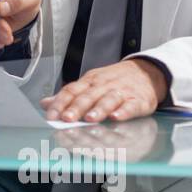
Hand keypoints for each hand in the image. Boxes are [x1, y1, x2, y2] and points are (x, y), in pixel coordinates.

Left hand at [41, 58, 168, 123]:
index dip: (60, 103)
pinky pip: (131, 105)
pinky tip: (117, 117)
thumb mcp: (89, 84)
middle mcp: (103, 85)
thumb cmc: (113, 81)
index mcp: (89, 82)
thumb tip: (45, 104)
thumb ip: (68, 96)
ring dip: (99, 109)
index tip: (51, 116)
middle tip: (67, 119)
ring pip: (108, 100)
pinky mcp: (139, 100)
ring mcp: (122, 92)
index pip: (71, 91)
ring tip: (89, 118)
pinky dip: (124, 111)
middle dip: (76, 108)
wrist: (146, 72)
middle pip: (88, 96)